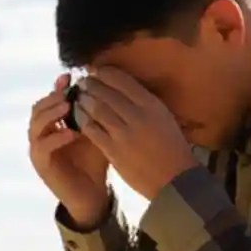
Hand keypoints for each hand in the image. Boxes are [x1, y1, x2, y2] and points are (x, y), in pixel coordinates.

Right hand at [28, 73, 110, 227]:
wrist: (93, 193)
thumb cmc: (95, 161)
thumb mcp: (96, 132)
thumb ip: (93, 113)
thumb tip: (101, 86)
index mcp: (52, 125)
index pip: (49, 101)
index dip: (56, 88)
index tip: (69, 77)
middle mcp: (41, 135)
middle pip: (37, 109)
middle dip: (52, 98)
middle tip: (67, 91)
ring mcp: (38, 150)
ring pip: (35, 126)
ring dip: (50, 114)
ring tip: (68, 106)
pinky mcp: (41, 165)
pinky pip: (42, 147)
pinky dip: (55, 138)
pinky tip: (71, 132)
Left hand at [75, 67, 198, 199]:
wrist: (173, 179)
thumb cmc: (172, 148)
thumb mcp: (165, 118)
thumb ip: (146, 103)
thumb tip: (126, 87)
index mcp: (152, 105)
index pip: (123, 81)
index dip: (105, 73)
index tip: (96, 71)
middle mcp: (138, 116)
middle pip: (106, 93)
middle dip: (90, 85)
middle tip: (82, 82)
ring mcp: (124, 133)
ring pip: (96, 109)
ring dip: (83, 100)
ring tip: (78, 97)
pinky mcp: (112, 150)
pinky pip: (91, 129)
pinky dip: (82, 120)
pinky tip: (77, 116)